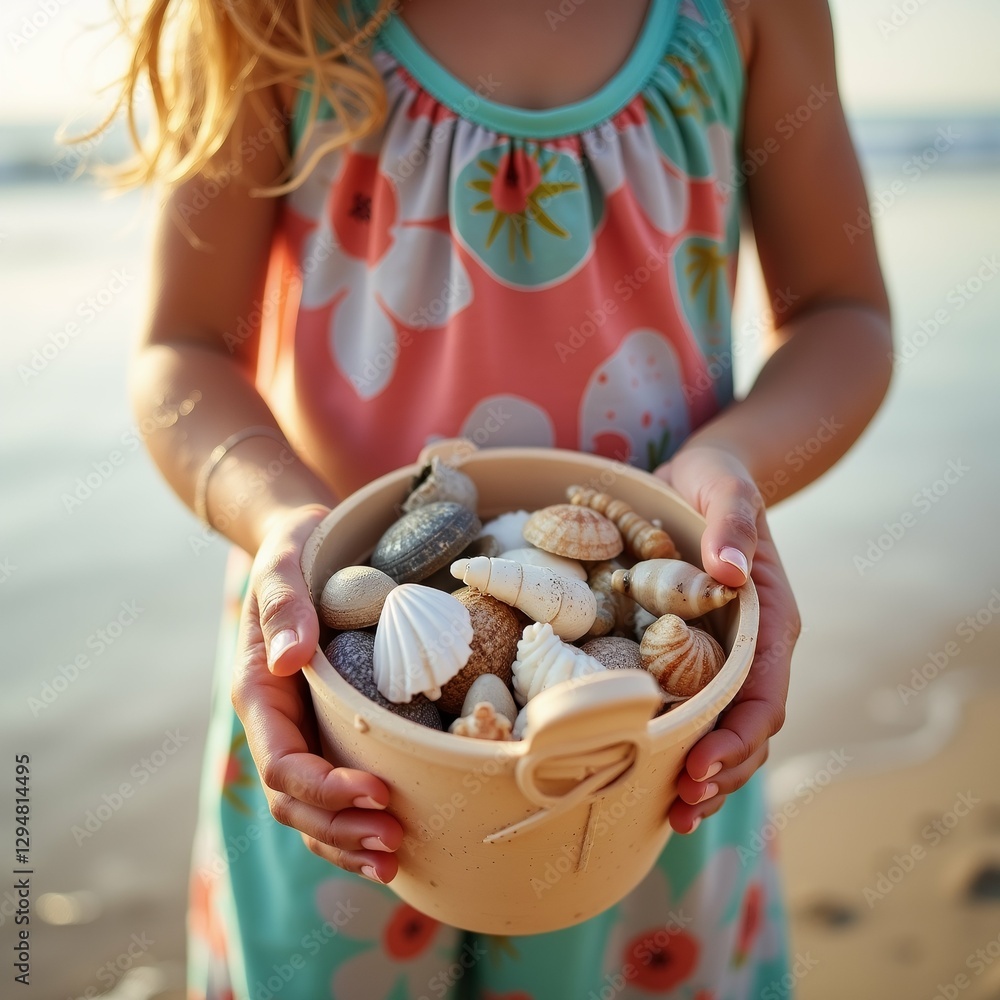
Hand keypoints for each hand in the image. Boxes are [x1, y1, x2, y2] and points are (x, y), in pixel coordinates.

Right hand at [230, 504, 402, 881]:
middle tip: (393, 841)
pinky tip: (391, 841)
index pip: (283, 763)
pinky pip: (334, 790)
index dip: (325, 788)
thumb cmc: (295, 552)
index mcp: (260, 693)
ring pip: (311, 809)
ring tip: (393, 858)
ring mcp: (302, 731)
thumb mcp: (284, 565)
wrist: (305, 546)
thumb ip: (284, 605)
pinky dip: (355, 822)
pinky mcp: (329, 729)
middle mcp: (277, 722)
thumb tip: (286, 658)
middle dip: (341, 828)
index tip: (377, 790)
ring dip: (347, 841)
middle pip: (296, 800)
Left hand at [653, 445, 799, 833]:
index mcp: (770, 618)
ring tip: (671, 812)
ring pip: (726, 731)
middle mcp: (754, 647)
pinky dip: (680, 747)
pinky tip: (653, 776)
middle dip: (720, 771)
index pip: (766, 694)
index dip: (737, 736)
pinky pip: (695, 711)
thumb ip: (733, 522)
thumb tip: (729, 568)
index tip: (698, 765)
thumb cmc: (718, 481)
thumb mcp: (725, 487)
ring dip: (704, 775)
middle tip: (680, 806)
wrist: (704, 477)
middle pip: (749, 728)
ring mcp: (725, 655)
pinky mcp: (694, 655)